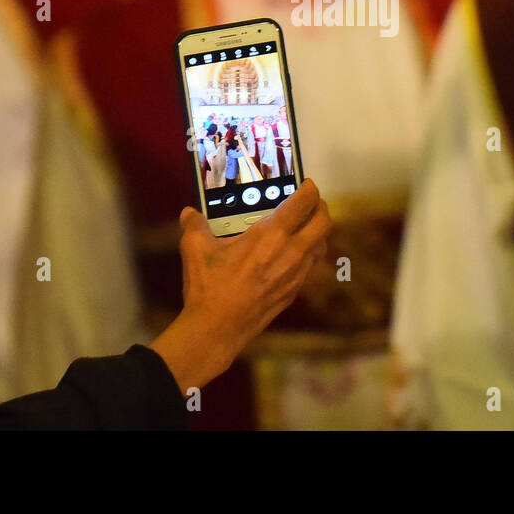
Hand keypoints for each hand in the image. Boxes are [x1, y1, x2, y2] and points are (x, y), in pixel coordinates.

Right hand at [149, 178, 331, 392]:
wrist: (217, 329)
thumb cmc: (208, 287)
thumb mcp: (195, 249)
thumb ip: (194, 225)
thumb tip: (189, 214)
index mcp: (271, 235)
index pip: (304, 202)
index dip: (309, 189)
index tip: (306, 184)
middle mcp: (291, 252)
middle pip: (324, 222)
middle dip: (321, 207)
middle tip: (311, 202)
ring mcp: (295, 275)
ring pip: (321, 245)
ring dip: (316, 232)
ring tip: (303, 226)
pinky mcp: (293, 292)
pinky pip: (310, 266)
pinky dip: (307, 254)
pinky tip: (290, 255)